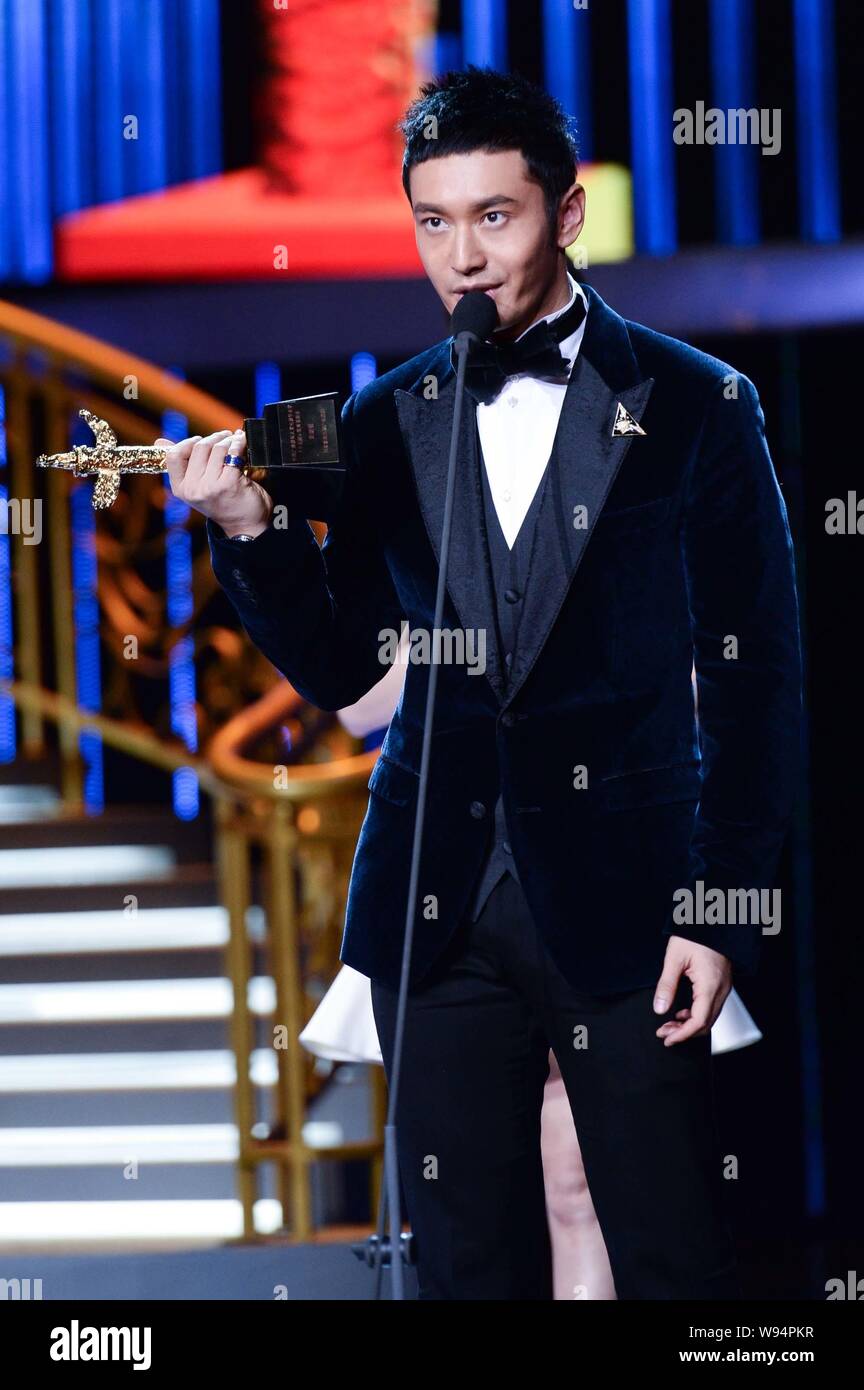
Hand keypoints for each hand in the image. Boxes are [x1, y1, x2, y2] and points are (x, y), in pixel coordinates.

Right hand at [157, 429, 273, 537]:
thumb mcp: (198, 486)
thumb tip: (158, 443)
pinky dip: (239, 444)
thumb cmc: (223, 502)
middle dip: (214, 438)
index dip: (187, 443)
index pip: (173, 456)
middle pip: (199, 447)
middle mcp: (193, 489)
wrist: (245, 526)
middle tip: (225, 437)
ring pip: (217, 448)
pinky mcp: (229, 483)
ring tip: (235, 441)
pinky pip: (232, 453)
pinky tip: (242, 444)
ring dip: (229, 440)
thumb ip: (182, 465)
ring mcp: (210, 487)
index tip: (200, 440)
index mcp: (180, 489)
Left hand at [653, 937, 731, 1046]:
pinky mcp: (722, 985)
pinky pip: (711, 1008)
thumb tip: (659, 1009)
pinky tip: (682, 1012)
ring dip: (690, 1025)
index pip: (698, 1021)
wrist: (714, 920)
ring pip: (709, 1018)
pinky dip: (697, 1015)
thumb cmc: (695, 935)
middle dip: (684, 1033)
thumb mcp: (675, 958)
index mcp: (710, 985)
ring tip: (670, 1024)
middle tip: (663, 1032)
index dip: (682, 1034)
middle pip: (705, 1024)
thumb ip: (667, 985)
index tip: (666, 1038)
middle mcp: (721, 990)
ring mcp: (724, 988)